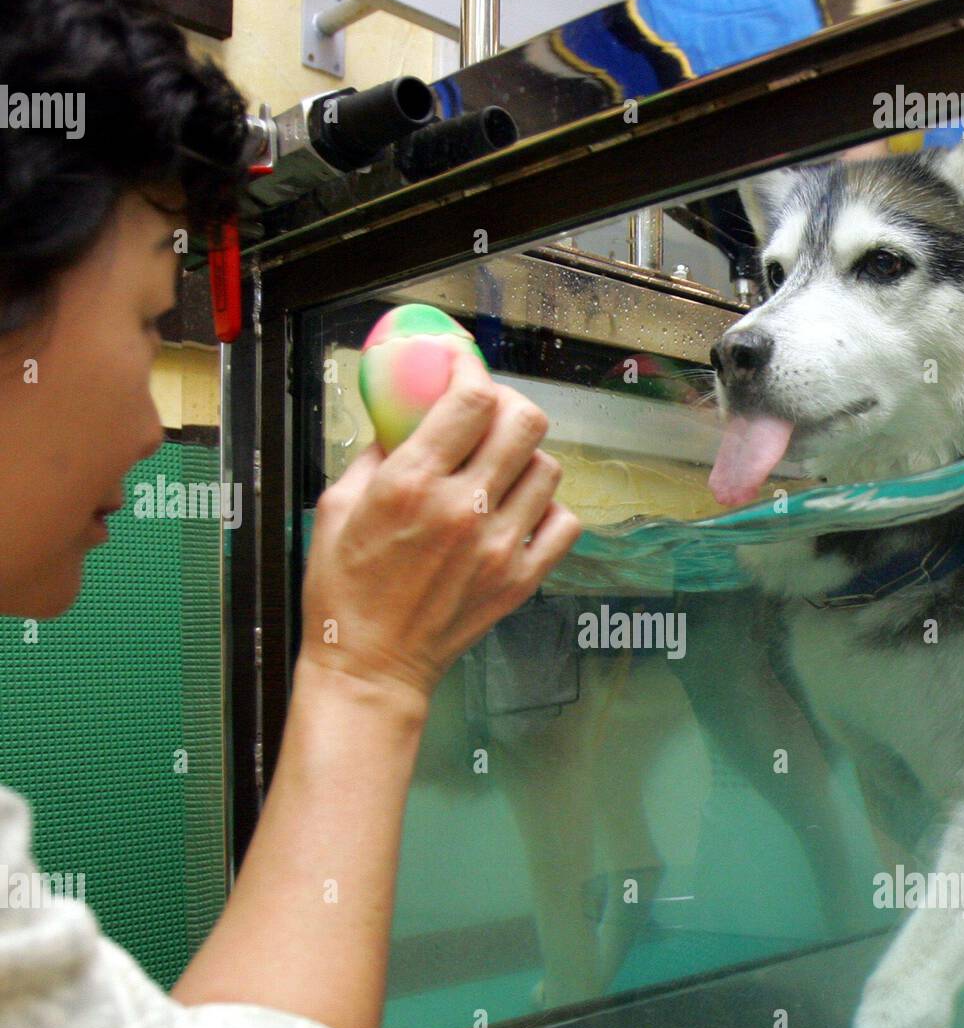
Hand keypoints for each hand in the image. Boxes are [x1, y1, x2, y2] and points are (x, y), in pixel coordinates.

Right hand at [300, 350, 582, 706]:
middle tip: (489, 414)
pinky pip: (563, 522)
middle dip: (508, 405)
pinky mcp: (520, 579)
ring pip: (548, 468)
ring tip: (500, 469)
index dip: (473, 368)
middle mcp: (463, 509)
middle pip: (525, 423)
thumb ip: (376, 452)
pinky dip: (547, 508)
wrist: (372, 665)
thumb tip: (404, 413)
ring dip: (525, 458)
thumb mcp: (338, 505)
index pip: (471, 399)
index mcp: (412, 484)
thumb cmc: (345, 590)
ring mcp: (499, 546)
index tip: (463, 363)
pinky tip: (518, 511)